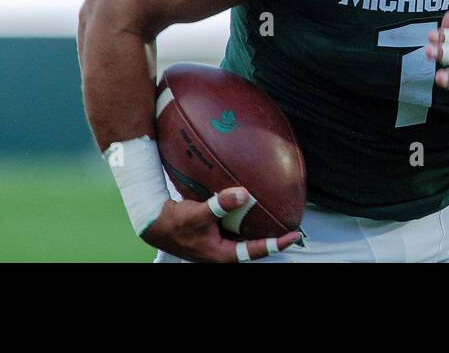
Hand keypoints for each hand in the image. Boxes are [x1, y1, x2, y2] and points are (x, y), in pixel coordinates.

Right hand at [141, 187, 300, 262]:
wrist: (154, 223)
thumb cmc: (175, 223)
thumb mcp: (198, 214)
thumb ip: (221, 205)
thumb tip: (244, 194)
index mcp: (222, 254)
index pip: (255, 251)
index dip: (276, 244)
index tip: (293, 236)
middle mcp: (224, 251)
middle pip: (253, 246)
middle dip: (271, 236)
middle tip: (290, 224)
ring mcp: (220, 243)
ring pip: (244, 235)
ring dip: (258, 226)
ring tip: (276, 213)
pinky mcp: (215, 234)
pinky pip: (235, 226)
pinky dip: (244, 217)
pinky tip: (250, 203)